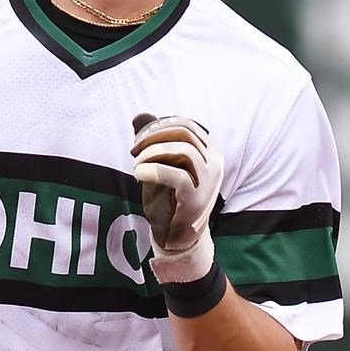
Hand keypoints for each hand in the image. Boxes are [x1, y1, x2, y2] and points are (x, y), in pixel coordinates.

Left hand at [131, 113, 223, 282]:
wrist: (178, 235)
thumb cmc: (170, 195)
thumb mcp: (164, 163)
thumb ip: (154, 140)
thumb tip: (140, 115)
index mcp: (209, 151)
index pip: (186, 124)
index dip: (159, 126)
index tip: (139, 138)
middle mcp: (214, 163)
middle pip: (184, 134)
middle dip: (154, 137)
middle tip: (134, 150)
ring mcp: (208, 181)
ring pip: (184, 151)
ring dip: (153, 153)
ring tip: (137, 165)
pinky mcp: (196, 199)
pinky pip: (177, 177)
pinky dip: (154, 171)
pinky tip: (139, 174)